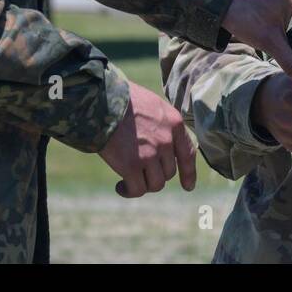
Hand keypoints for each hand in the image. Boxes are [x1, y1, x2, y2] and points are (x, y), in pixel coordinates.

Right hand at [99, 80, 196, 197]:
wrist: (102, 101)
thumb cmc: (124, 100)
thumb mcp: (153, 105)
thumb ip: (162, 125)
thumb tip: (162, 144)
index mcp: (174, 123)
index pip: (188, 153)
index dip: (189, 173)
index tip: (188, 187)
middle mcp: (166, 141)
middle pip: (168, 172)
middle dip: (155, 175)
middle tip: (139, 172)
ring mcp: (150, 155)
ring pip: (156, 184)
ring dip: (143, 185)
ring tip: (128, 180)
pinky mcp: (132, 166)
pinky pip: (137, 189)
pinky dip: (129, 191)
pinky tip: (120, 186)